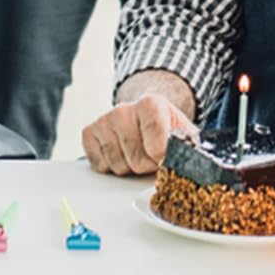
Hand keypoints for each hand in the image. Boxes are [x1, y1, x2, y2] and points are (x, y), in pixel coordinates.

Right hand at [82, 83, 198, 174]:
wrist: (146, 116)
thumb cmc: (166, 128)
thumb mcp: (183, 134)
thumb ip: (185, 149)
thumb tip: (180, 170)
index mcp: (151, 104)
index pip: (157, 145)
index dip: (162, 159)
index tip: (165, 158)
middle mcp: (124, 109)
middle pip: (136, 159)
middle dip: (147, 165)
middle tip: (152, 157)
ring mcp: (104, 120)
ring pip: (117, 164)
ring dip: (129, 167)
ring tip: (137, 153)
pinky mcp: (89, 132)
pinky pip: (99, 164)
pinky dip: (111, 166)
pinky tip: (120, 153)